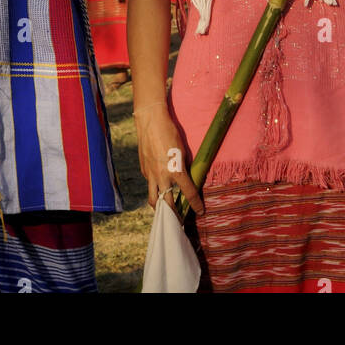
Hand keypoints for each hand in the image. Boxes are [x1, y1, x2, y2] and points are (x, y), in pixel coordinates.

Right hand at [133, 102, 203, 217]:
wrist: (151, 122)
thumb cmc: (171, 133)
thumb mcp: (183, 150)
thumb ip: (184, 167)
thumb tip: (188, 177)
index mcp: (176, 172)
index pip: (189, 194)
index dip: (196, 205)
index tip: (200, 211)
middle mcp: (162, 177)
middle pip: (168, 205)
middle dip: (175, 216)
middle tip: (180, 222)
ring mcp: (150, 175)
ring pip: (154, 200)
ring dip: (160, 209)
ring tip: (165, 213)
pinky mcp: (143, 170)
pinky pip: (150, 184)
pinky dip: (155, 188)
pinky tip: (159, 185)